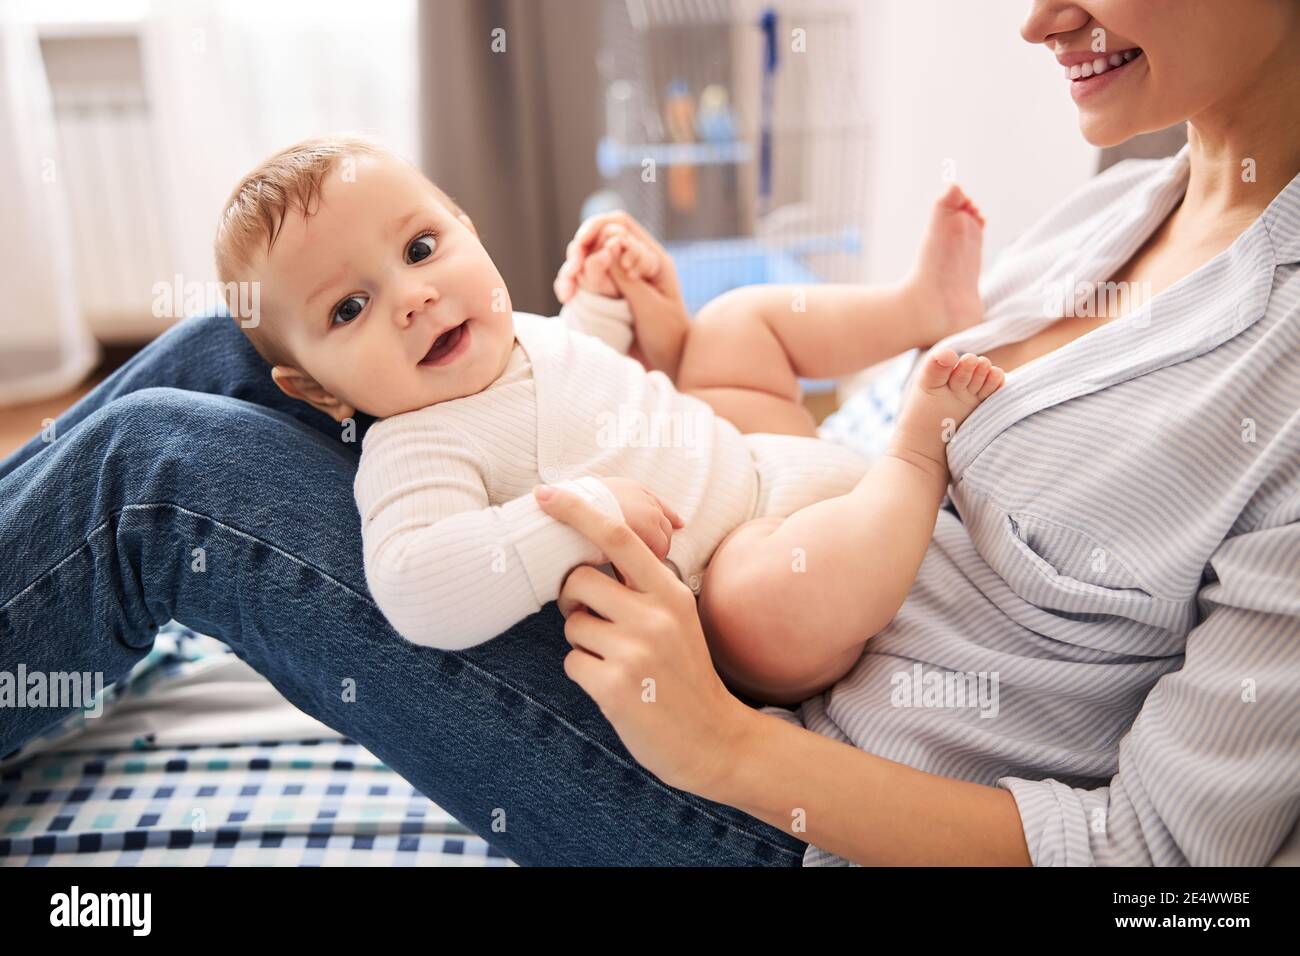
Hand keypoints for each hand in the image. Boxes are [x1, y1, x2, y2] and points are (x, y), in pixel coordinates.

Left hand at [533, 483, 753, 795]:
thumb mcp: (677, 619)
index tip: (545, 494)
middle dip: (573, 599)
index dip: (577, 511)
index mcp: (669, 592)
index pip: (618, 537)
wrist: (714, 738)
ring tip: (617, 661)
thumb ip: (643, 588)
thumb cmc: (684, 673)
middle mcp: (654, 615)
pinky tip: (615, 687)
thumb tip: (589, 557)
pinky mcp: (615, 686)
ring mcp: (635, 651)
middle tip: (592, 618)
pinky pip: (572, 663)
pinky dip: (585, 673)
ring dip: (583, 642)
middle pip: (579, 580)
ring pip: (572, 624)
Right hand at [555, 213, 691, 376]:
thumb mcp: (651, 308)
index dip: (599, 230)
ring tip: (567, 291)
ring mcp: (615, 279)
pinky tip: (566, 296)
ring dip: (570, 269)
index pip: (619, 226)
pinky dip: (570, 285)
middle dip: (578, 249)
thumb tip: (607, 246)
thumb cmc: (670, 339)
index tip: (591, 251)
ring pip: (584, 260)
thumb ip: (628, 279)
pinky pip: (581, 282)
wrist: (668, 366)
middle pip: (596, 238)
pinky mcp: (602, 297)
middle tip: (572, 268)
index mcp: (651, 258)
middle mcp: (630, 263)